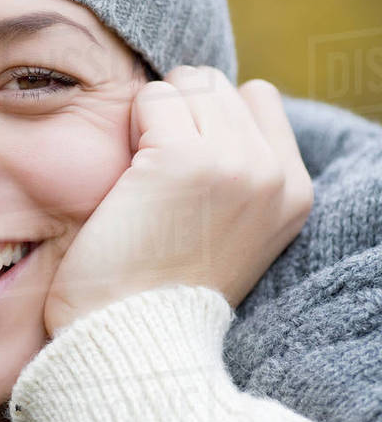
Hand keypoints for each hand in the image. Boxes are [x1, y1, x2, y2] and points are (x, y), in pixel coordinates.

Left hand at [42, 66, 313, 337]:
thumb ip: (236, 172)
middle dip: (175, 111)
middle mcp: (274, 173)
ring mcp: (234, 163)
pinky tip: (127, 175)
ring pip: (186, 84)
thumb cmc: (155, 285)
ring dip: (150, 116)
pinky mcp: (184, 159)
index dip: (205, 116)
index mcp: (293, 192)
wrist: (131, 337)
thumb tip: (202, 105)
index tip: (179, 166)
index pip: (256, 97)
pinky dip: (129, 125)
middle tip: (150, 171)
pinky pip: (152, 98)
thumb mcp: (228, 230)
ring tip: (140, 174)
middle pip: (215, 84)